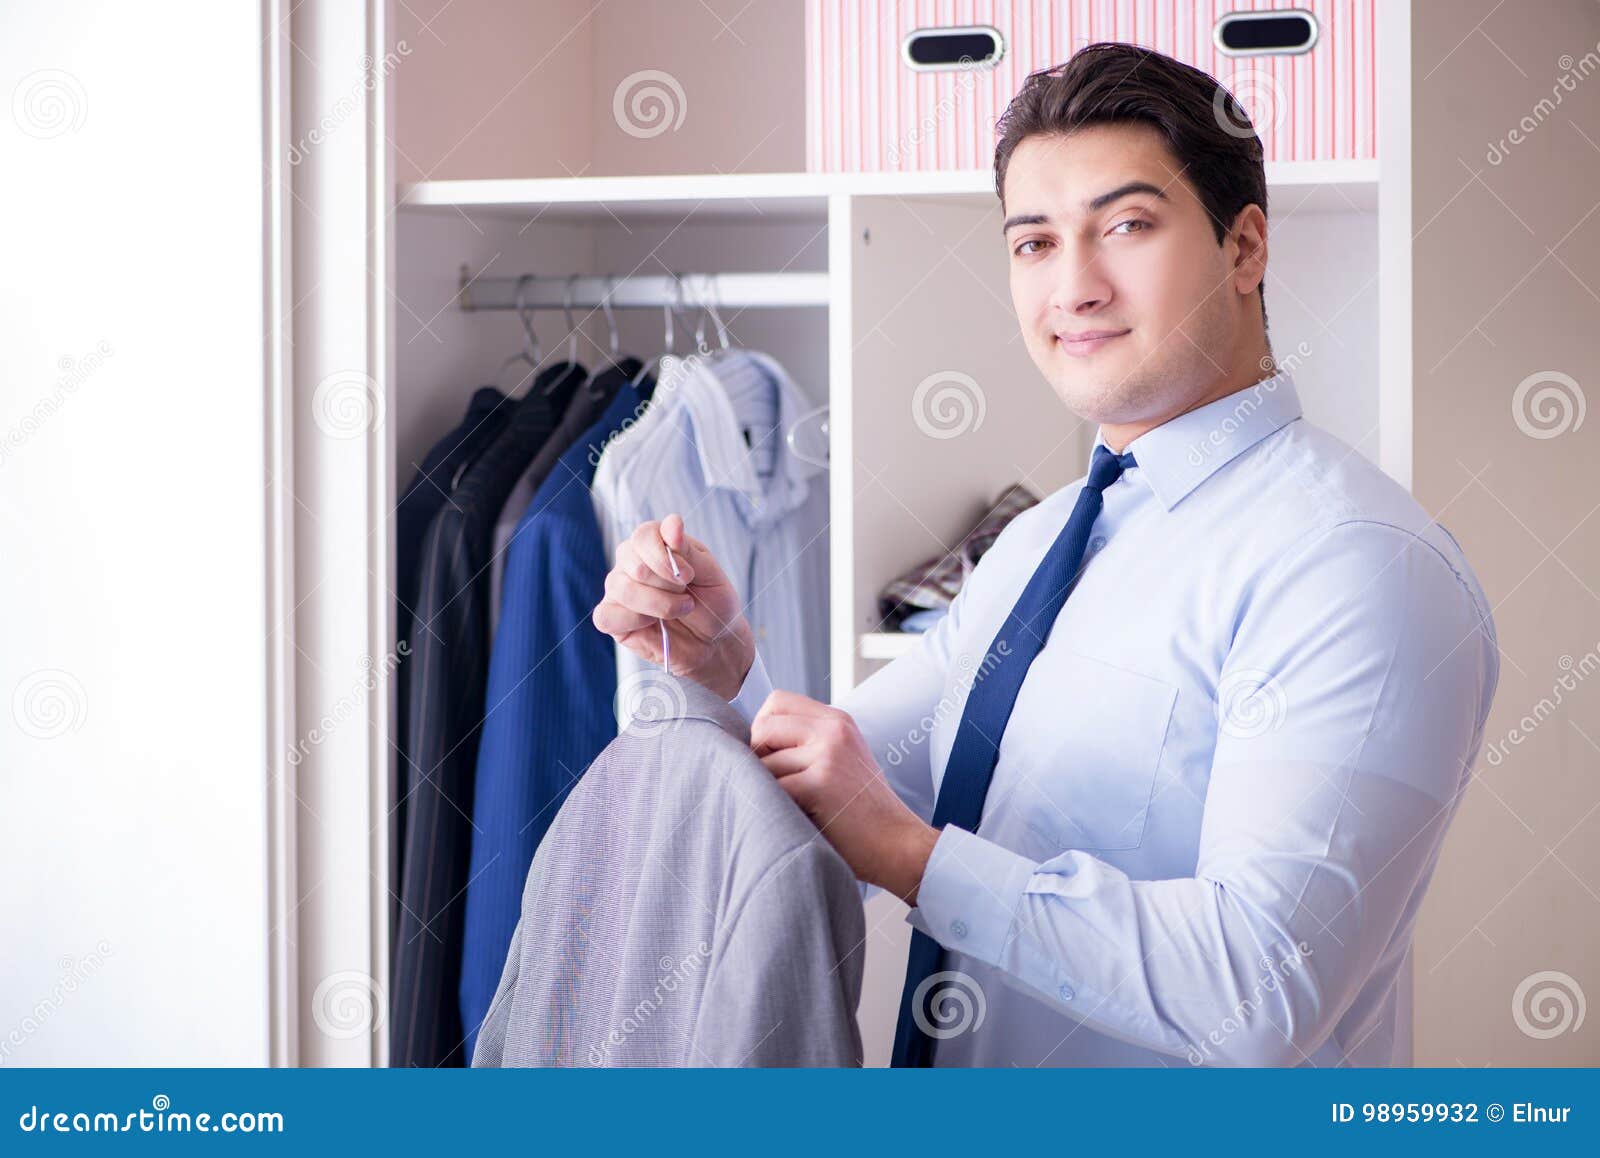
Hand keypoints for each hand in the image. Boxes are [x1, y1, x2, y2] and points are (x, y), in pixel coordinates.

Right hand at [591, 513, 754, 700]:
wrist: (713, 641)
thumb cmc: (712, 603)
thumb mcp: (711, 573)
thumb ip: (688, 549)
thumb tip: (673, 525)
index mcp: (654, 543)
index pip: (644, 534)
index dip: (664, 555)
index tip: (690, 575)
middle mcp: (631, 562)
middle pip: (631, 560)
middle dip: (667, 583)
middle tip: (687, 595)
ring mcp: (618, 589)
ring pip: (622, 588)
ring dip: (658, 604)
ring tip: (680, 610)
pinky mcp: (611, 618)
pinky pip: (606, 615)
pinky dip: (635, 620)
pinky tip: (653, 623)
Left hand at [750, 690, 939, 903]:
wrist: (899, 846)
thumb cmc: (861, 813)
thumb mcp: (840, 761)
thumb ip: (806, 743)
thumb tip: (750, 742)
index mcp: (837, 721)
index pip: (777, 700)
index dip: (764, 728)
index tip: (773, 758)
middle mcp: (834, 729)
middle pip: (763, 724)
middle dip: (757, 756)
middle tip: (778, 785)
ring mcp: (829, 753)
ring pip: (763, 761)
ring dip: (767, 788)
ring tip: (794, 808)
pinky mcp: (821, 782)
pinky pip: (772, 788)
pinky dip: (776, 807)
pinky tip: (796, 819)